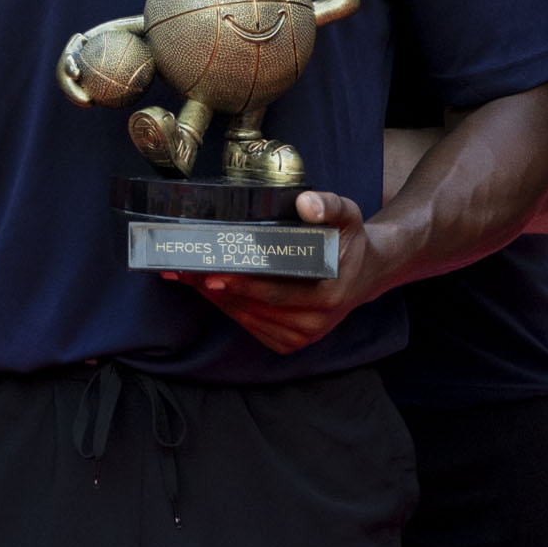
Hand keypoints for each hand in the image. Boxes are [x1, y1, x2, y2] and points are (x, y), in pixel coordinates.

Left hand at [169, 189, 384, 354]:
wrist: (365, 274)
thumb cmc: (350, 242)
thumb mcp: (349, 215)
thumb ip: (329, 205)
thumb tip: (306, 204)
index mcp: (328, 295)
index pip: (276, 293)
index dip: (242, 284)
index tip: (211, 273)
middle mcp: (313, 323)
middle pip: (254, 307)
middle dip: (215, 288)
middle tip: (183, 269)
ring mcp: (300, 337)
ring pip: (247, 318)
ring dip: (215, 298)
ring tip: (186, 276)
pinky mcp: (289, 342)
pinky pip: (250, 325)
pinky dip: (228, 307)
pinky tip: (208, 288)